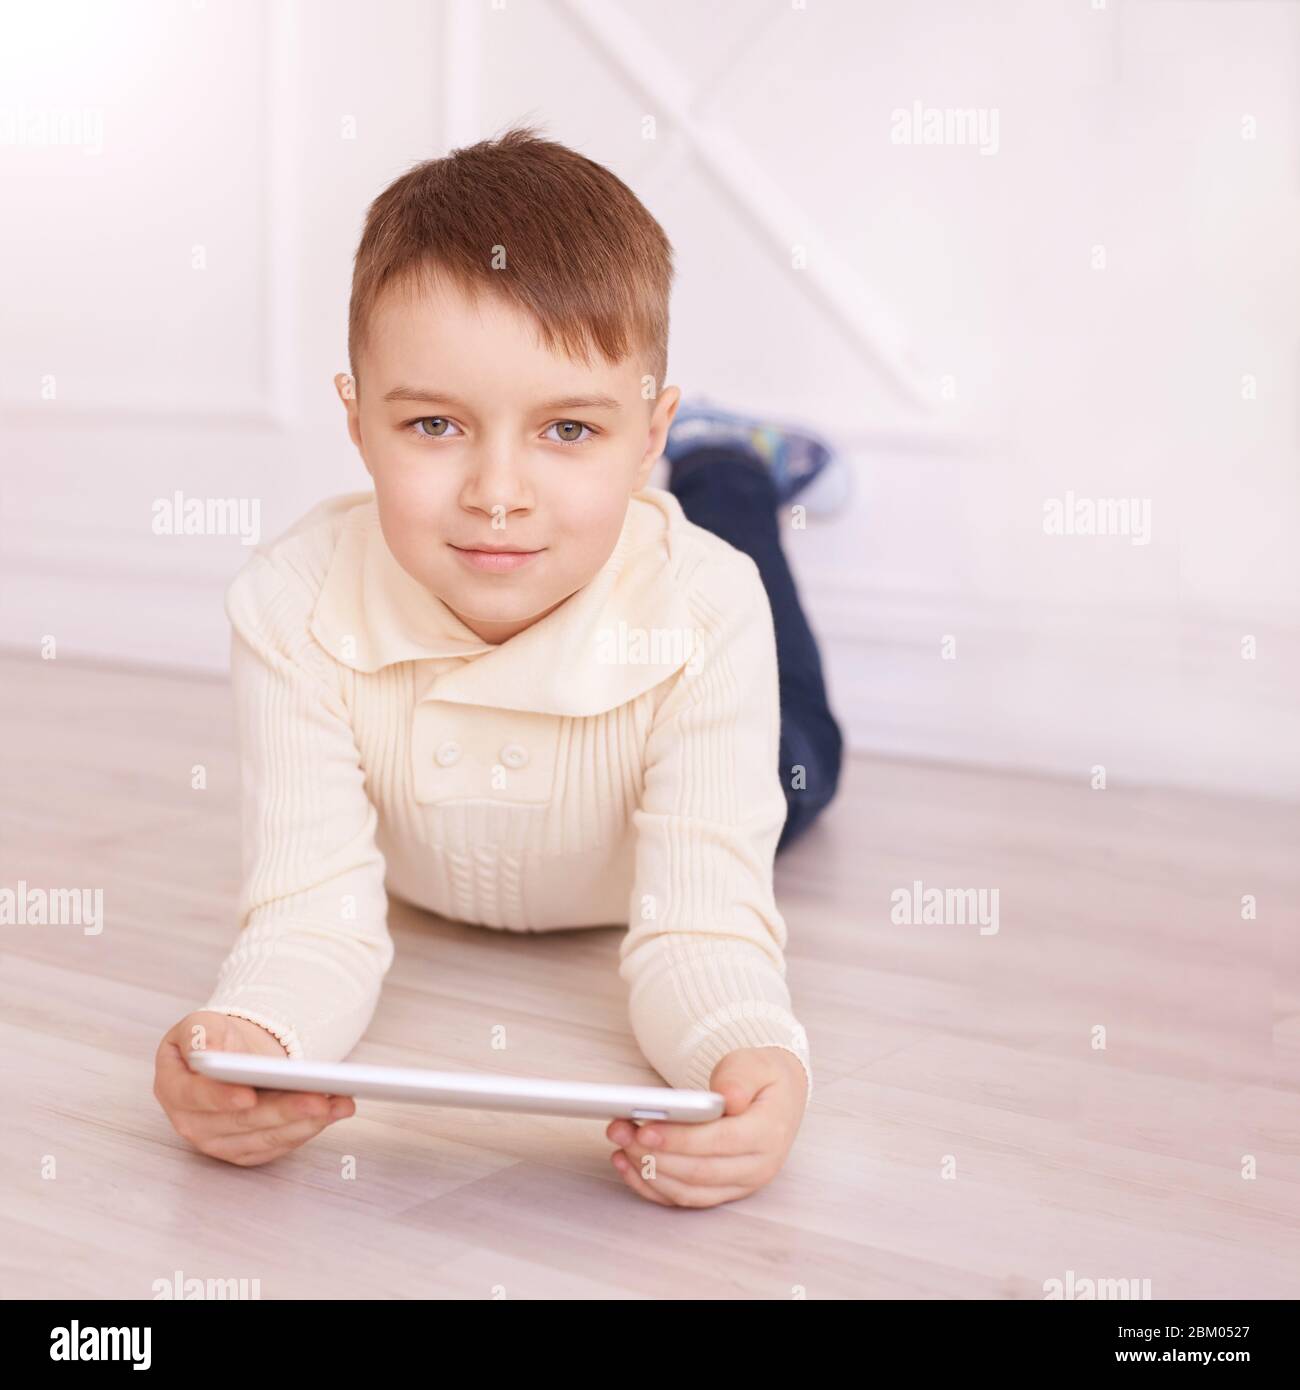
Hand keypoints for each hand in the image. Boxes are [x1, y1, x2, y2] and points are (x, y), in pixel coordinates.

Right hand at [153, 1010, 355, 1166]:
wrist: (233, 1056)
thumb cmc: (216, 1039)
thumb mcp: (201, 1024)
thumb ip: (200, 1033)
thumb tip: (209, 1052)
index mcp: (174, 1088)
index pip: (195, 1097)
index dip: (221, 1098)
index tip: (248, 1096)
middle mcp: (192, 1122)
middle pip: (241, 1122)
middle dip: (282, 1111)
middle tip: (316, 1099)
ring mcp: (219, 1141)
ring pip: (264, 1137)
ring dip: (304, 1123)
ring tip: (336, 1104)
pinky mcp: (246, 1150)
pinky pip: (278, 1146)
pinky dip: (308, 1130)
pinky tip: (333, 1112)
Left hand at [605, 1046, 807, 1206]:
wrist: (776, 1097)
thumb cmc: (760, 1078)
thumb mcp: (755, 1064)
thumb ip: (739, 1078)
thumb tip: (728, 1097)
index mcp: (768, 1133)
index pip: (719, 1142)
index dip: (680, 1139)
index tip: (645, 1130)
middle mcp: (758, 1167)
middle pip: (698, 1171)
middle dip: (653, 1155)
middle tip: (620, 1131)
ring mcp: (740, 1184)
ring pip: (688, 1190)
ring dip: (648, 1171)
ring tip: (620, 1144)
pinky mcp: (722, 1192)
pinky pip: (683, 1198)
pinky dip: (652, 1187)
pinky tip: (628, 1166)